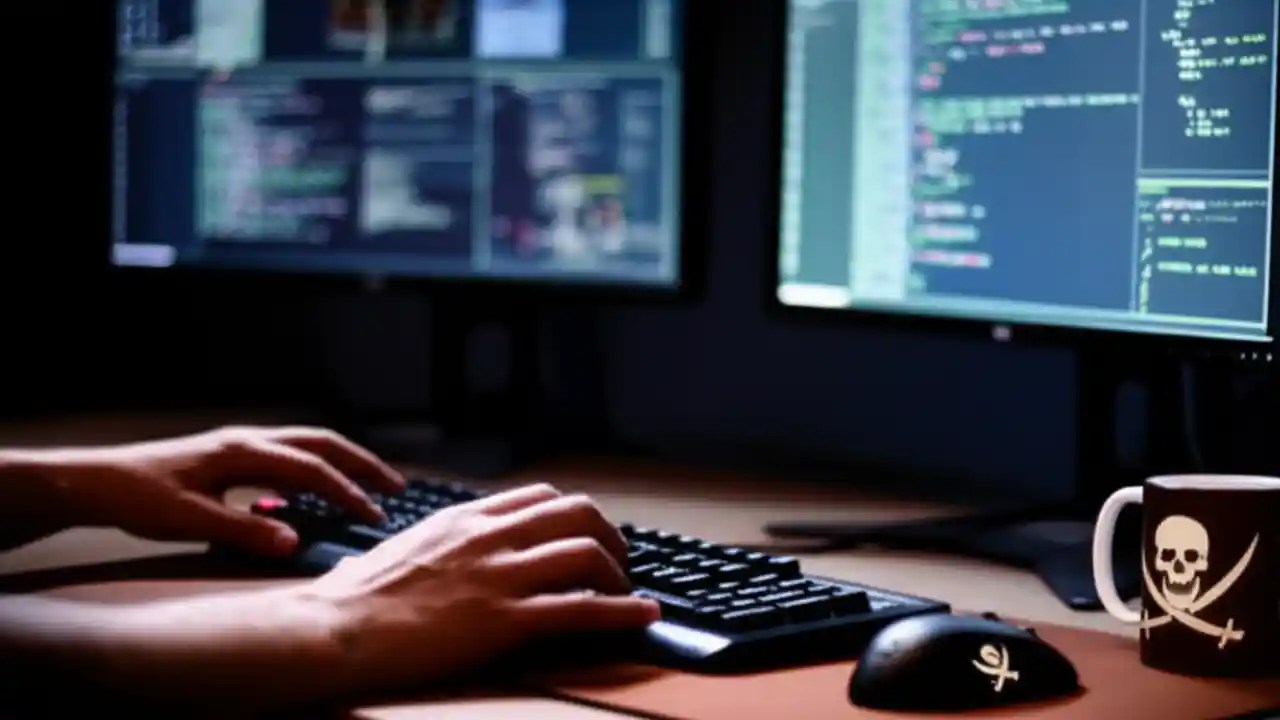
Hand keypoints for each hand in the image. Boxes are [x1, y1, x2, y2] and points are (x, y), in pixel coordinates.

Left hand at [53, 426, 403, 555]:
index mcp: (244, 451)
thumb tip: (293, 543)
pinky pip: (288, 456)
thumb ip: (244, 530)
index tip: (375, 516)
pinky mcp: (231, 456)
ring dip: (342, 462)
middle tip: (396, 486)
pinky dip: (316, 468)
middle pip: (321, 444)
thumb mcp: (189, 520)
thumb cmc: (137, 498)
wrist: (96, 482)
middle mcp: (248, 441)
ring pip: (307, 445)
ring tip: (371, 483)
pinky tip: (317, 491)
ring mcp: (240, 445)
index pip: (311, 470)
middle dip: (362, 464)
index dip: (347, 494)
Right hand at [296, 483, 659, 690]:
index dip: (574, 514)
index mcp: (465, 517)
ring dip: (619, 573)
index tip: (586, 531)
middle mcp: (490, 536)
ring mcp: (501, 576)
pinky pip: (582, 609)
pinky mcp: (506, 619)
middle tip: (618, 559)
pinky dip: (623, 611)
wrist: (338, 628)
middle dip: (609, 534)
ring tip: (628, 591)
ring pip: (587, 554)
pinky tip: (643, 615)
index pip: (540, 497)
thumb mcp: (404, 546)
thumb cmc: (356, 596)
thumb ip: (438, 540)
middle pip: (577, 513)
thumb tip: (445, 546)